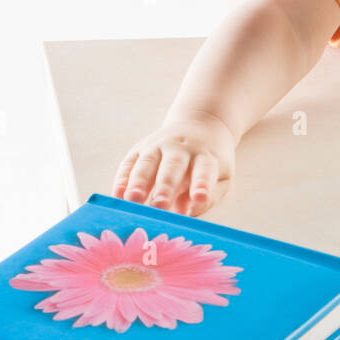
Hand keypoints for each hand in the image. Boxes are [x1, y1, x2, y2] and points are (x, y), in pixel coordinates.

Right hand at [111, 111, 236, 216]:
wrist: (199, 125)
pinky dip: (122, 179)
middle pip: (172, 167)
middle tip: (160, 205)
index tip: (199, 197)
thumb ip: (209, 197)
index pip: (204, 170)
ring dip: (138, 182)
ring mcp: (158, 146)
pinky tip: (118, 195)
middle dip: (165, 186)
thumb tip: (186, 215)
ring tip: (132, 200)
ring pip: (147, 163)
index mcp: (205, 156)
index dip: (202, 184)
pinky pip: (129, 163)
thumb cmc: (211, 161)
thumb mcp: (222, 176)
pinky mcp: (140, 148)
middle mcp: (181, 149)